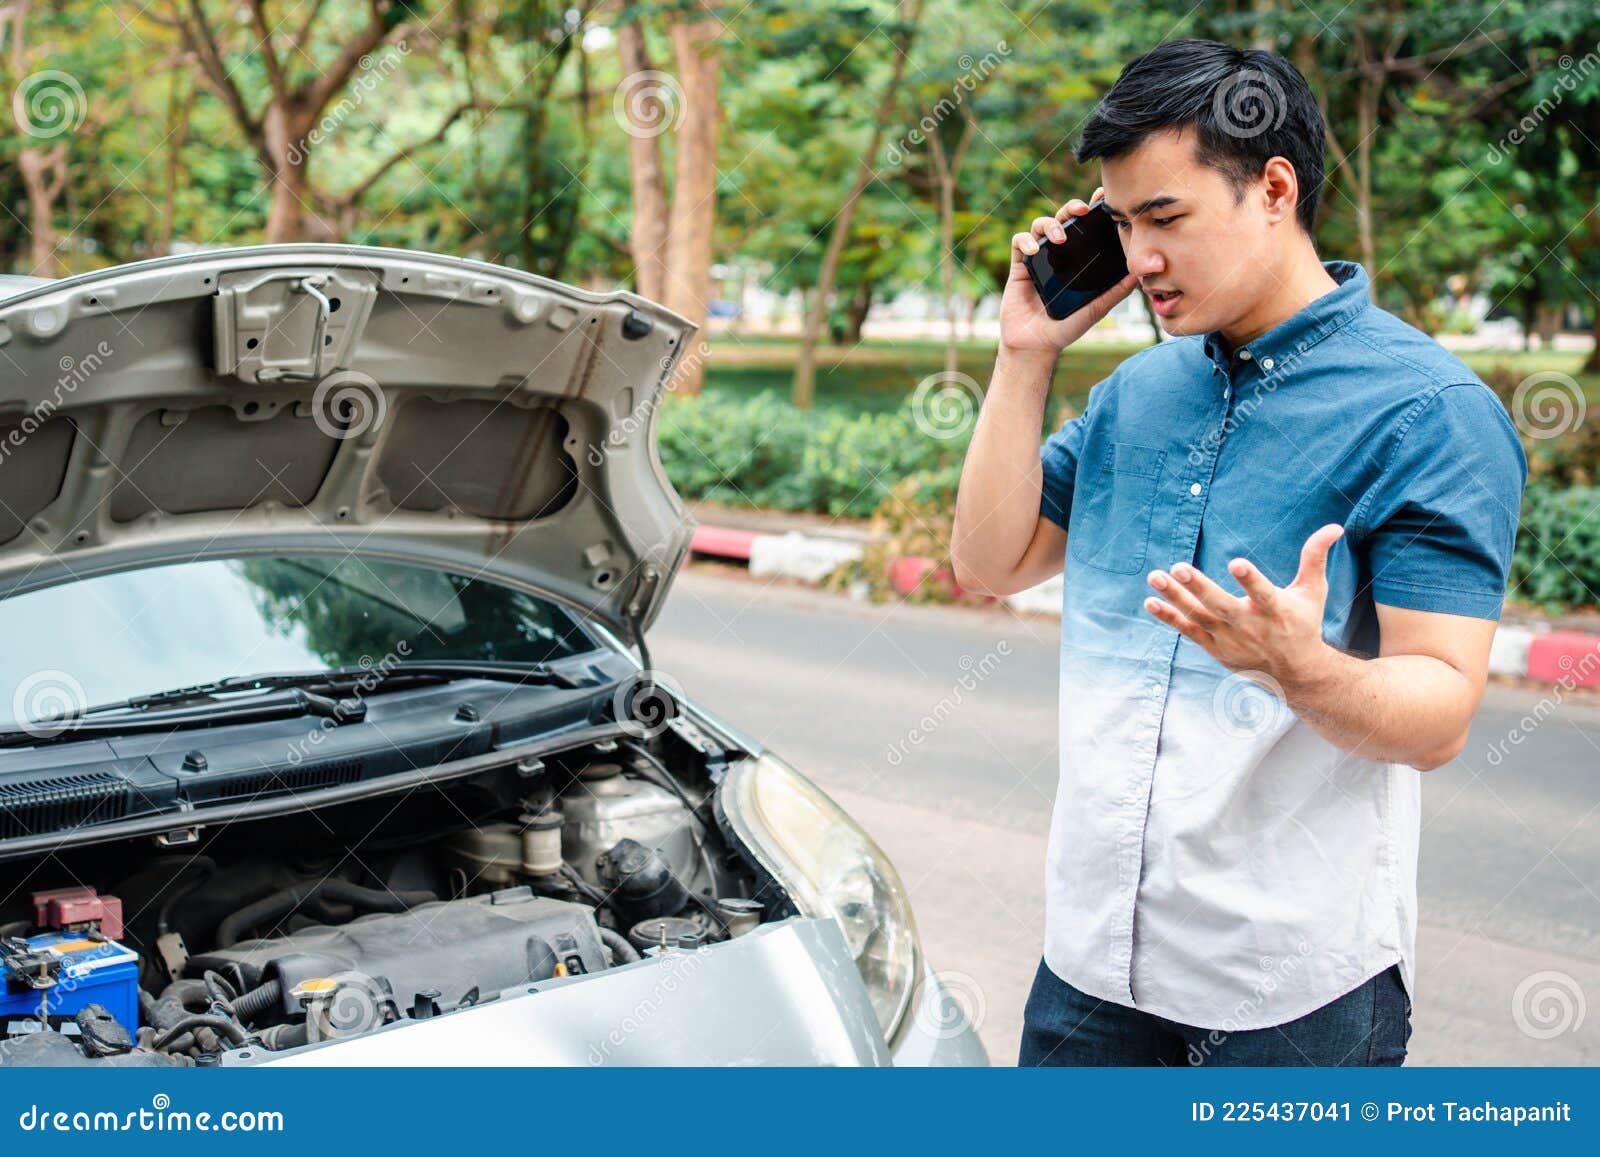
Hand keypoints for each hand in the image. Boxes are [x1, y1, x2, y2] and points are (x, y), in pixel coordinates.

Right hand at [1000, 185, 1137, 354]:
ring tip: (1060, 237)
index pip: (1087, 229)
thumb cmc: (1065, 329)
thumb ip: (1114, 293)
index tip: (1103, 199)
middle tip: (1082, 209)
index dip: (1093, 211)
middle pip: (1064, 218)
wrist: (1035, 345)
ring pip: (1041, 224)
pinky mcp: (1020, 266)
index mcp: (1078, 261)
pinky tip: (1035, 249)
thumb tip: (1137, 275)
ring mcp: (1039, 258)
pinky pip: (1020, 241)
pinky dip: (1027, 240)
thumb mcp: (1095, 310)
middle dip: (1072, 207)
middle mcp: (1059, 255)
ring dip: (1051, 224)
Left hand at [1142, 524, 1345, 688]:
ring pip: (1198, 617)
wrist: (1294, 673)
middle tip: (1179, 566)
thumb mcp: (1313, 591)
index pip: (1263, 594)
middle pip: (1221, 606)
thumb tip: (1334, 526)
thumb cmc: (1303, 624)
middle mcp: (1251, 626)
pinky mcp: (1215, 647)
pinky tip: (1151, 600)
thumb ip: (1315, 558)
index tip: (1236, 563)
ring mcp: (1230, 639)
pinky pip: (1188, 630)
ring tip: (1155, 577)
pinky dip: (1169, 617)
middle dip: (1199, 588)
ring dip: (1175, 597)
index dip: (1250, 580)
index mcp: (1276, 611)